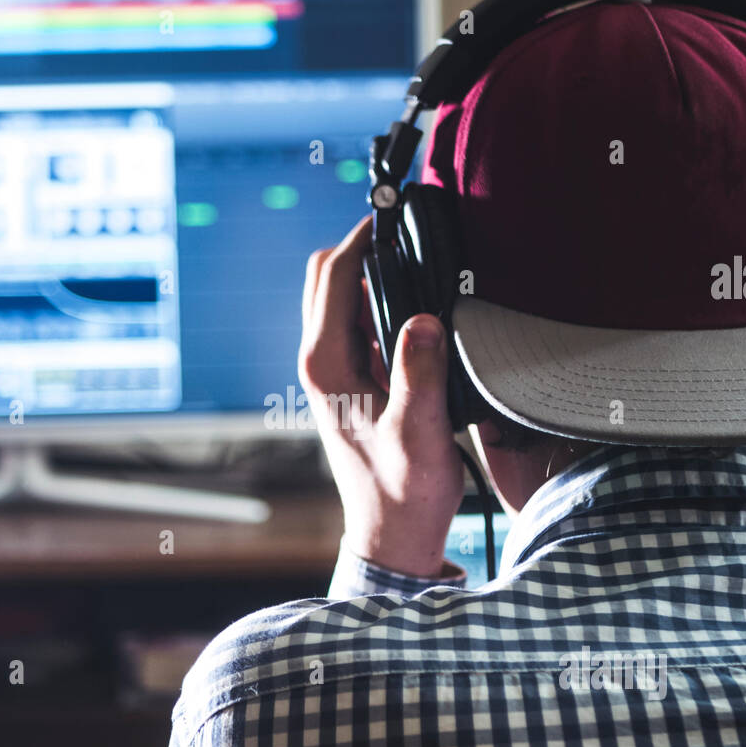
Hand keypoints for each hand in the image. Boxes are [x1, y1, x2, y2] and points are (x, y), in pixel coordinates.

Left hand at [298, 216, 463, 577]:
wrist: (395, 533)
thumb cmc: (403, 492)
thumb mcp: (419, 434)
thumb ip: (420, 374)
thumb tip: (422, 320)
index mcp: (327, 366)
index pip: (332, 276)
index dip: (361, 236)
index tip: (395, 213)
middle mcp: (322, 362)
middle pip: (328, 277)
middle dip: (363, 248)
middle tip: (410, 234)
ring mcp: (336, 370)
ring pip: (343, 297)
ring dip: (375, 276)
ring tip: (422, 264)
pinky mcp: (354, 380)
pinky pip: (362, 323)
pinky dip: (384, 304)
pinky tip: (421, 312)